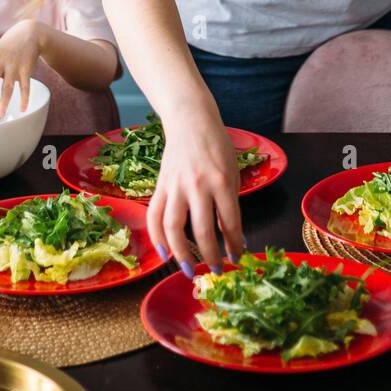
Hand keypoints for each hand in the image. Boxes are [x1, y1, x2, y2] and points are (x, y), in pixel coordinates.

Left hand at [0, 21, 40, 117]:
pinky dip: (24, 98)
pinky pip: (25, 86)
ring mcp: (14, 66)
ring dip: (4, 101)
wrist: (30, 33)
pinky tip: (23, 108)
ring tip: (0, 114)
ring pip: (8, 86)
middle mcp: (2, 62)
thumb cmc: (8, 45)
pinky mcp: (26, 70)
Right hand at [146, 103, 245, 277]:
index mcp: (220, 180)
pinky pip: (154, 216)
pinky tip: (164, 253)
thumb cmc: (216, 146)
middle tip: (216, 270)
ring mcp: (175, 185)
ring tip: (189, 269)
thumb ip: (230, 203)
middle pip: (202, 230)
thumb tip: (234, 237)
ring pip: (173, 228)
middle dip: (210, 256)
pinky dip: (157, 237)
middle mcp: (197, 185)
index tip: (236, 258)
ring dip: (181, 254)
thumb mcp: (231, 172)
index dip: (233, 244)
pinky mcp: (160, 185)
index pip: (229, 221)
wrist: (190, 121)